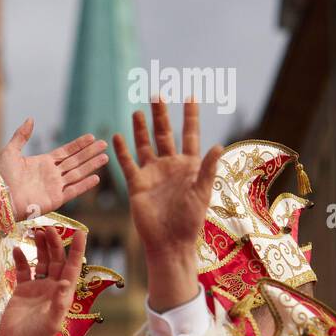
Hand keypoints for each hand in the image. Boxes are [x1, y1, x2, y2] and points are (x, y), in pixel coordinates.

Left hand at [0, 118, 107, 221]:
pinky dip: (84, 185)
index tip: (92, 137)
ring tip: (105, 157)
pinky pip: (73, 191)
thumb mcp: (10, 151)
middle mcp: (51, 175)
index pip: (65, 152)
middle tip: (105, 144)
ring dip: (91, 166)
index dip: (79, 144)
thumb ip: (21, 136)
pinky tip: (96, 178)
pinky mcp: (55, 200)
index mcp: (42, 163)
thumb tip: (30, 118)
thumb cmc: (1, 177)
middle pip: (75, 161)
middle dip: (90, 153)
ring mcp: (54, 187)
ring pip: (77, 174)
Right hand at [0, 225, 87, 335]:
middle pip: (56, 260)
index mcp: (63, 294)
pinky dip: (21, 259)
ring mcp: (37, 288)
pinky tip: (18, 249)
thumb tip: (66, 281)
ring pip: (41, 262)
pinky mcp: (22, 290)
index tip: (81, 232)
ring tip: (36, 231)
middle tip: (49, 227)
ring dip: (40, 247)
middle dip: (55, 243)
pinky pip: (23, 270)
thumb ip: (58, 303)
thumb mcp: (51, 322)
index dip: (77, 250)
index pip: (72, 267)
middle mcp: (52, 288)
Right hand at [113, 99, 221, 311]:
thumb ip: (207, 169)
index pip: (190, 134)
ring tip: (137, 111)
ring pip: (145, 145)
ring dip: (141, 129)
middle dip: (162, 114)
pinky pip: (128, 164)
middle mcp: (170, 166)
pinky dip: (123, 151)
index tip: (190, 95)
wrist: (169, 242)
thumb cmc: (190, 220)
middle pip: (165, 134)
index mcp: (189, 165)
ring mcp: (153, 174)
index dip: (190, 115)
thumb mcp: (202, 192)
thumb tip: (217, 146)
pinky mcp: (137, 184)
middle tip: (157, 94)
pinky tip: (117, 136)